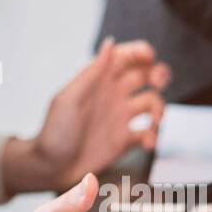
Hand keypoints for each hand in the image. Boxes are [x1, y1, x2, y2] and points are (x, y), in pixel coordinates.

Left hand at [2, 39, 169, 193]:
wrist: (52, 167)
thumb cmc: (55, 132)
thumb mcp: (71, 98)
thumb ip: (92, 72)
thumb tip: (109, 44)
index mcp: (98, 81)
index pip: (124, 57)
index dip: (139, 52)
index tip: (150, 56)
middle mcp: (112, 95)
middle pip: (144, 76)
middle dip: (158, 74)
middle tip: (158, 82)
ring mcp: (121, 118)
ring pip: (152, 103)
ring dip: (159, 108)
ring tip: (154, 121)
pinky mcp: (126, 140)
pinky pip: (148, 133)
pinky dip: (153, 137)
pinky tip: (147, 144)